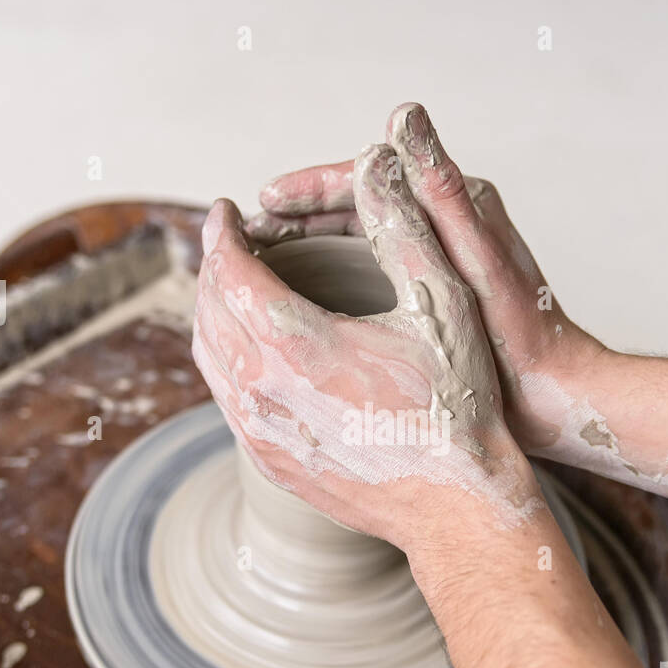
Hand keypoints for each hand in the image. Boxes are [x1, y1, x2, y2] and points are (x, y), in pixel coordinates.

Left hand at [193, 144, 543, 553]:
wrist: (460, 505)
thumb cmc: (459, 404)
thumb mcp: (440, 302)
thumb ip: (402, 225)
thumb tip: (378, 161)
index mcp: (294, 341)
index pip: (227, 268)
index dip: (221, 232)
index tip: (224, 211)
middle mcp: (262, 388)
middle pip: (208, 310)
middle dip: (213, 268)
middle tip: (228, 243)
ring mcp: (261, 432)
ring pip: (209, 358)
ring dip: (213, 315)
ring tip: (234, 289)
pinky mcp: (270, 463)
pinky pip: (227, 400)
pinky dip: (226, 361)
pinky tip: (253, 351)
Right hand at [246, 102, 604, 450]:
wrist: (556, 396)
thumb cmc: (521, 337)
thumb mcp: (472, 259)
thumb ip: (438, 189)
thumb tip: (404, 115)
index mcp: (457, 203)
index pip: (367, 178)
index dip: (308, 190)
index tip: (260, 205)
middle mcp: (446, 223)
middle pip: (355, 209)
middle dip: (296, 221)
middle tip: (244, 239)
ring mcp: (437, 261)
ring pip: (355, 244)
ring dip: (305, 253)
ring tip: (258, 270)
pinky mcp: (433, 298)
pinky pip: (365, 280)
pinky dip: (327, 287)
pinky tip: (298, 311)